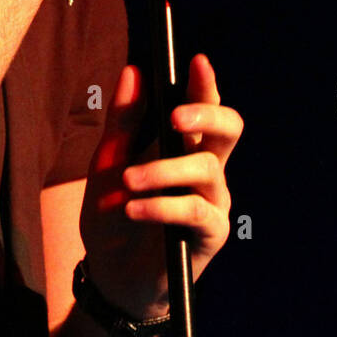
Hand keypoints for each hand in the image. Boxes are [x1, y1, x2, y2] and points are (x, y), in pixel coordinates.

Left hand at [79, 53, 242, 319]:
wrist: (110, 276)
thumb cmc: (114, 213)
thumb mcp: (108, 161)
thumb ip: (122, 119)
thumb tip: (133, 70)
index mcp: (185, 144)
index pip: (203, 105)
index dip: (205, 82)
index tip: (196, 61)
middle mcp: (207, 167)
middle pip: (229, 128)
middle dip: (206, 114)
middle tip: (175, 116)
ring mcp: (213, 200)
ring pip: (207, 169)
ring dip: (164, 171)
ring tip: (127, 181)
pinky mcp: (211, 234)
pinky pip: (196, 212)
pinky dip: (162, 207)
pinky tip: (134, 210)